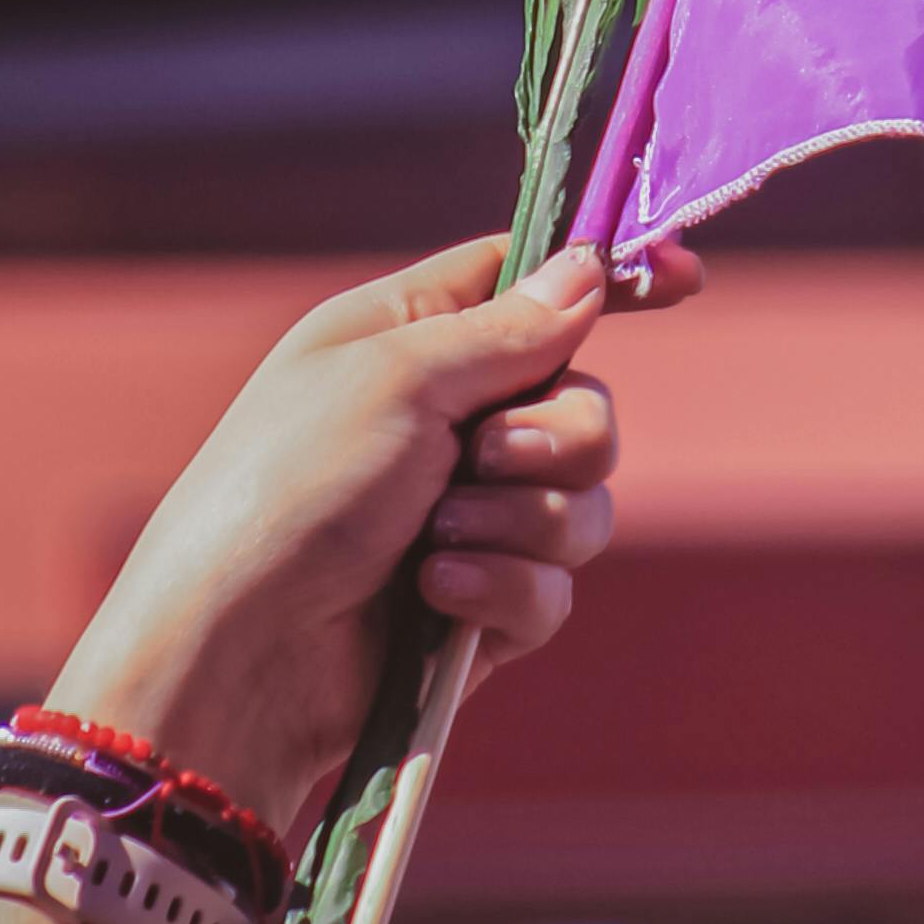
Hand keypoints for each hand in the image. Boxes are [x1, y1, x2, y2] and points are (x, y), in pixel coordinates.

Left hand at [44, 232, 695, 848]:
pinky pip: (552, 586)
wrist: (238, 654)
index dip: (606, 278)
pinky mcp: (476, 604)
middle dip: (554, 436)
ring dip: (521, 520)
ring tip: (437, 544)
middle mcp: (445, 420)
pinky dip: (503, 590)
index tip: (686, 279)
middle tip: (484, 457)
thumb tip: (590, 269)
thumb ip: (506, 329)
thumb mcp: (394, 378)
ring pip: (582, 500)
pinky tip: (436, 599)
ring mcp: (464, 516)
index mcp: (411, 338)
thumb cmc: (288, 490)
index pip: (530, 283)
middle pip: (582, 401)